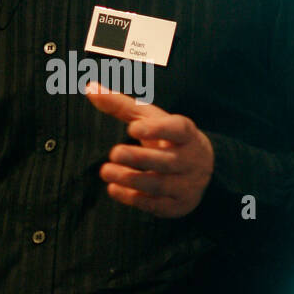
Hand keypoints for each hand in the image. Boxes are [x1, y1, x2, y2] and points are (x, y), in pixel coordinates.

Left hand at [84, 83, 214, 217]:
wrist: (203, 170)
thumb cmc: (168, 137)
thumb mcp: (150, 119)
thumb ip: (121, 105)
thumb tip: (89, 88)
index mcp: (186, 133)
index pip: (178, 130)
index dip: (157, 130)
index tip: (133, 129)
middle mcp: (190, 159)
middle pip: (166, 161)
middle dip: (138, 158)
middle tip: (114, 152)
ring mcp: (186, 185)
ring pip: (158, 184)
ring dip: (130, 179)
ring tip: (105, 171)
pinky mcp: (176, 205)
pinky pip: (154, 204)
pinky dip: (131, 197)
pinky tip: (113, 188)